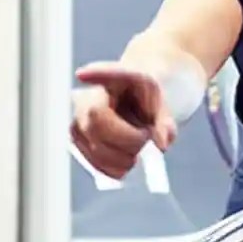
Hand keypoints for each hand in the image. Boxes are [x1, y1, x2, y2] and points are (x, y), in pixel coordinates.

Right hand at [70, 62, 177, 178]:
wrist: (133, 104)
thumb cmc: (146, 102)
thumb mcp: (162, 108)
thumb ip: (165, 123)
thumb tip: (161, 143)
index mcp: (118, 78)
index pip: (106, 73)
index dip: (94, 74)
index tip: (82, 74)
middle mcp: (91, 95)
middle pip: (98, 122)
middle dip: (127, 141)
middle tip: (144, 139)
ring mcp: (78, 118)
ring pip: (95, 147)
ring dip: (123, 158)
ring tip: (136, 150)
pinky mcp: (76, 140)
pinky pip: (92, 161)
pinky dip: (114, 168)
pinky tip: (125, 160)